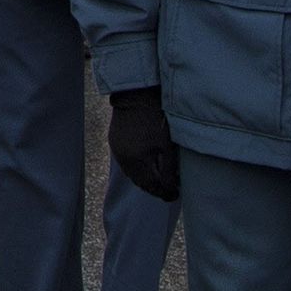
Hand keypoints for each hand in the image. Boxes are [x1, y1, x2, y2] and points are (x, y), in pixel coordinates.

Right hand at [106, 88, 179, 203]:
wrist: (135, 95)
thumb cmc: (156, 118)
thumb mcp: (167, 145)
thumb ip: (169, 169)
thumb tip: (171, 187)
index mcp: (137, 161)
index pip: (152, 186)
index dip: (166, 193)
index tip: (176, 194)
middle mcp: (124, 160)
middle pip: (141, 183)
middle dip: (155, 189)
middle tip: (169, 190)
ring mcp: (117, 151)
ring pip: (132, 175)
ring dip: (145, 180)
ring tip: (159, 179)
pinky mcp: (114, 143)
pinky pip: (126, 164)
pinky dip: (137, 169)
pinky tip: (145, 165)